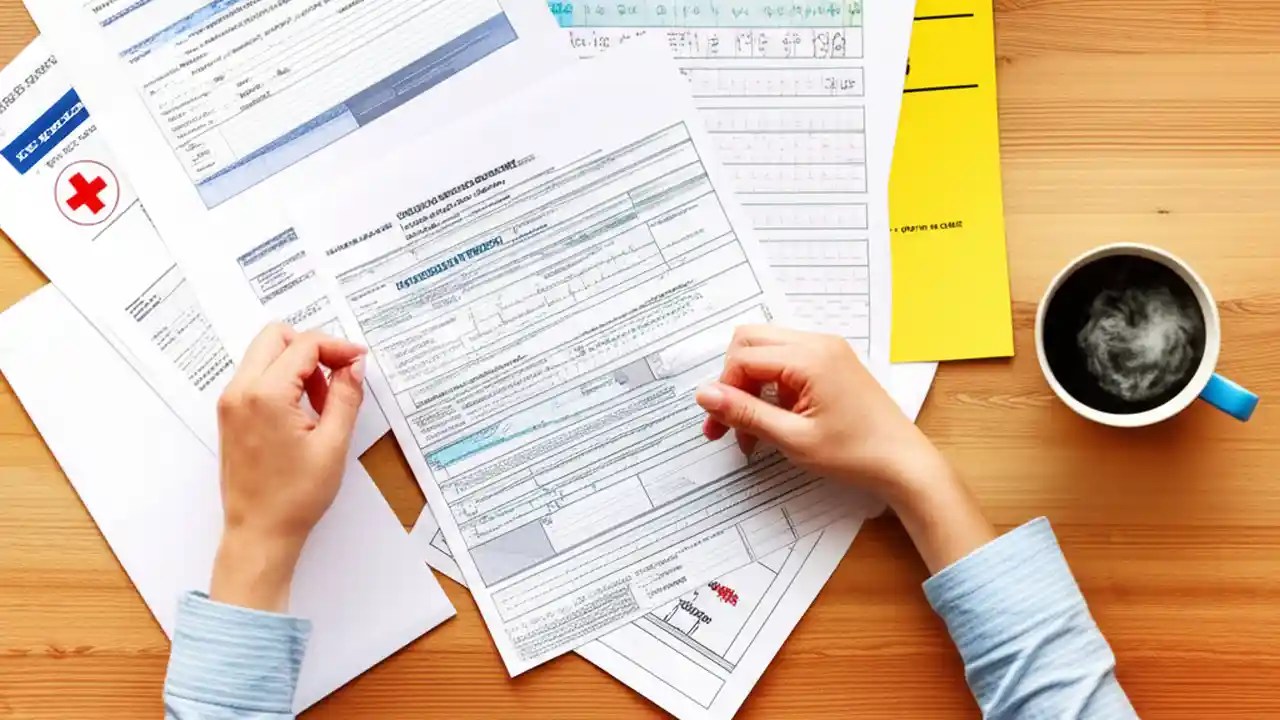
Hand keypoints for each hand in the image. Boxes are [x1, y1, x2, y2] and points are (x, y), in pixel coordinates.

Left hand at [210, 323, 366, 610]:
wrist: (260, 532)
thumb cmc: (295, 496)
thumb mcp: (333, 443)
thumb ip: (346, 395)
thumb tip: (354, 365)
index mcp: (265, 395)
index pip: (304, 345)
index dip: (338, 348)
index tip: (359, 362)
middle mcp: (240, 391)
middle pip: (276, 336)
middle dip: (313, 347)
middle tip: (339, 375)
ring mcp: (231, 402)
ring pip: (265, 353)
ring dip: (297, 363)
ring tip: (323, 400)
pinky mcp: (230, 413)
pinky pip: (256, 376)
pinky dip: (282, 379)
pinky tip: (304, 409)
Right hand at [694, 325, 993, 571]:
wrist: (904, 464)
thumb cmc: (855, 454)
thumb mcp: (792, 439)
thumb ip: (745, 413)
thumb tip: (704, 395)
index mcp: (809, 358)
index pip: (744, 357)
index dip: (724, 391)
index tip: (718, 427)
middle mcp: (818, 343)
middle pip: (750, 342)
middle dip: (732, 381)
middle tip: (727, 423)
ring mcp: (827, 351)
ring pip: (766, 351)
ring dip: (750, 386)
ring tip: (749, 430)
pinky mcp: (832, 363)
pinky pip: (787, 362)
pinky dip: (771, 387)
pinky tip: (773, 420)